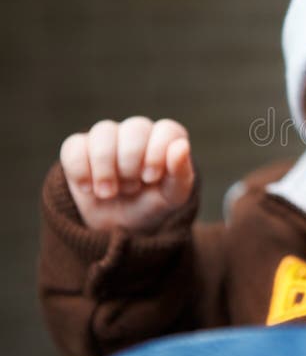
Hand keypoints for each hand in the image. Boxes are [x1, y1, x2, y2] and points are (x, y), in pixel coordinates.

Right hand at [59, 117, 194, 232]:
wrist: (117, 227)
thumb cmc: (152, 205)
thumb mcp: (172, 198)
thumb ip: (181, 173)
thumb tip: (182, 146)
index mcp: (166, 140)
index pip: (166, 130)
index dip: (157, 153)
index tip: (150, 178)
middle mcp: (138, 132)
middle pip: (135, 128)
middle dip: (131, 163)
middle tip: (130, 188)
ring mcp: (108, 138)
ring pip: (103, 132)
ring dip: (105, 167)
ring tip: (108, 193)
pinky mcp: (79, 148)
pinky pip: (74, 146)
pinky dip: (80, 170)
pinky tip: (88, 188)